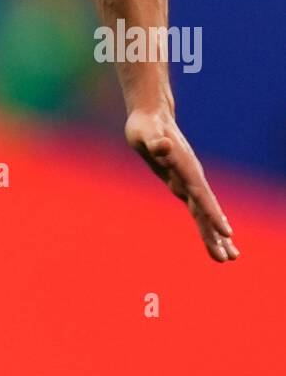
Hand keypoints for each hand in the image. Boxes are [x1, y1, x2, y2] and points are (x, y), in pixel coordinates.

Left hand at [125, 108, 239, 262]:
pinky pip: (196, 208)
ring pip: (204, 212)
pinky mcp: (181, 183)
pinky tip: (216, 237)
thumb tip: (164, 145)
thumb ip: (155, 141)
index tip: (226, 232)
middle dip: (216, 234)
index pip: (201, 195)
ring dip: (215, 235)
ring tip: (230, 257)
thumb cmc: (146, 126)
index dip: (213, 214)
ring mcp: (188, 181)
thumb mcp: (145, 133)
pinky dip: (206, 223)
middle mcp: (191, 177)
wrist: (152, 117)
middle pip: (206, 210)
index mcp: (185, 169)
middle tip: (230, 258)